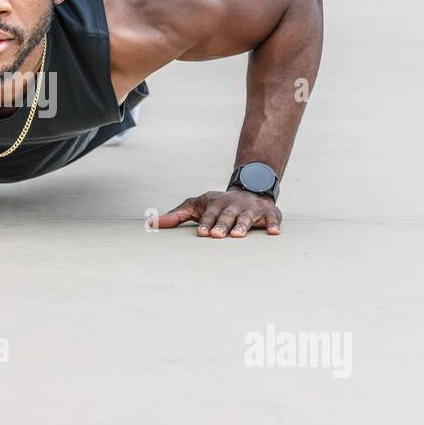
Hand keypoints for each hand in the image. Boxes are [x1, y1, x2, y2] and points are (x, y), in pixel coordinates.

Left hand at [156, 189, 281, 238]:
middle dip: (222, 225)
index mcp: (216, 203)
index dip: (206, 223)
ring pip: (247, 216)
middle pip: (227, 215)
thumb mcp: (196, 206)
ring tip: (238, 235)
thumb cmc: (217, 204)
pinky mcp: (269, 213)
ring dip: (243, 225)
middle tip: (217, 236)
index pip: (209, 214)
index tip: (201, 233)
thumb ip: (176, 216)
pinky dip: (273, 224)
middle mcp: (234, 204)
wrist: (250, 188)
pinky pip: (273, 218)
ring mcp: (252, 208)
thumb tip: (149, 223)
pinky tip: (273, 232)